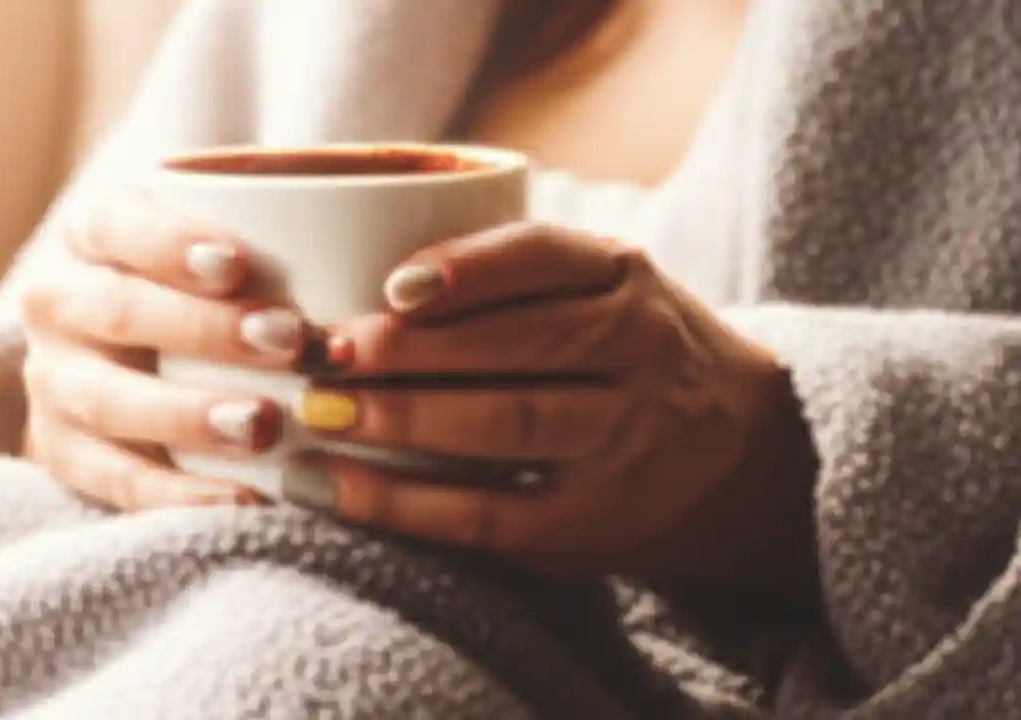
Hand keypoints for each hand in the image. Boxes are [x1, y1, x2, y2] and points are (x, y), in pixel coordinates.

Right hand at [19, 177, 309, 509]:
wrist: (127, 355)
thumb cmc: (206, 287)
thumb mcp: (225, 248)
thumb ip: (277, 236)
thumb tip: (394, 252)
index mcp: (93, 232)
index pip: (119, 224)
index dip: (171, 244)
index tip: (240, 264)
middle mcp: (59, 303)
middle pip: (118, 311)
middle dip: (205, 330)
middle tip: (290, 342)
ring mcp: (52, 382)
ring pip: (110, 400)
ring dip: (190, 414)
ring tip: (265, 425)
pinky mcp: (64, 453)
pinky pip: (115, 479)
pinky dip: (179, 493)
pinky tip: (245, 499)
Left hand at [288, 222, 818, 587]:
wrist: (746, 452)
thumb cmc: (632, 353)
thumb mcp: (607, 286)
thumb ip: (521, 273)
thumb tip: (361, 263)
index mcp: (627, 280)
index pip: (546, 257)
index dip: (467, 269)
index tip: (392, 283)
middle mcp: (639, 353)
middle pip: (519, 345)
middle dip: (411, 351)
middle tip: (323, 352)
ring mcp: (625, 441)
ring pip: (505, 426)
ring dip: (401, 421)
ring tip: (318, 415)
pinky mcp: (594, 521)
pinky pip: (491, 513)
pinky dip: (407, 505)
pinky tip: (338, 490)